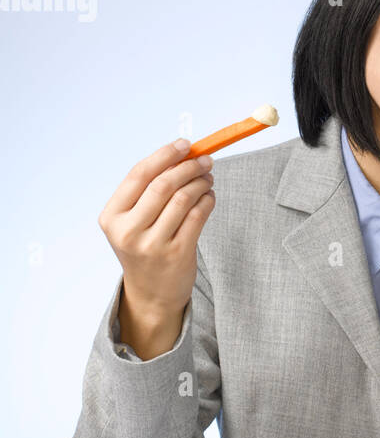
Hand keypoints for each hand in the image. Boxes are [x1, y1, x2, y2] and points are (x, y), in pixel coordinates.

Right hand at [98, 140, 215, 318]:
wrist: (151, 293)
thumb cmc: (143, 247)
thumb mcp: (132, 221)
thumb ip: (148, 190)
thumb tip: (180, 153)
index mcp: (112, 217)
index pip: (139, 174)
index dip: (165, 155)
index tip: (185, 144)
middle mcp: (128, 231)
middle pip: (163, 184)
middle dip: (188, 166)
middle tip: (205, 159)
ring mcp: (152, 245)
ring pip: (184, 198)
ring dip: (201, 182)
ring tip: (208, 178)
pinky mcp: (177, 254)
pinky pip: (198, 216)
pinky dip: (207, 200)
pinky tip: (209, 196)